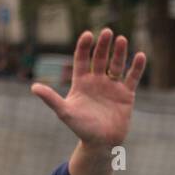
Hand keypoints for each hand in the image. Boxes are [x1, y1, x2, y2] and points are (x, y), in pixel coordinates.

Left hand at [32, 28, 145, 149]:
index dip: (84, 47)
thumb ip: (51, 99)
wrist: (101, 143)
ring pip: (117, 65)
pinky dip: (137, 67)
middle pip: (100, 58)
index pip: (82, 59)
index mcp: (82, 82)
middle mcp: (97, 81)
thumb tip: (34, 87)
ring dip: (120, 52)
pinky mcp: (126, 95)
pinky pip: (132, 78)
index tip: (88, 35)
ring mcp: (112, 86)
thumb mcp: (65, 112)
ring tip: (122, 39)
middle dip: (103, 45)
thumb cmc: (81, 128)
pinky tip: (140, 56)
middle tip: (107, 31)